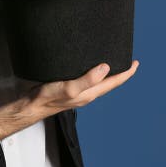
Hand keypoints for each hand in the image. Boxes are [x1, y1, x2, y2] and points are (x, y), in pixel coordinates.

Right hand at [0, 60, 138, 139]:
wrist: (29, 106)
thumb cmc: (47, 98)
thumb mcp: (69, 88)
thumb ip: (87, 79)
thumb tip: (106, 68)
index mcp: (90, 94)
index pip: (114, 82)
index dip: (126, 73)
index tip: (135, 63)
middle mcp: (86, 93)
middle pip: (109, 82)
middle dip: (120, 72)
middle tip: (127, 60)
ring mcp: (77, 91)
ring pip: (98, 81)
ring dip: (108, 73)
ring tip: (112, 62)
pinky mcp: (67, 87)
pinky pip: (86, 79)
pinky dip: (93, 72)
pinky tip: (87, 66)